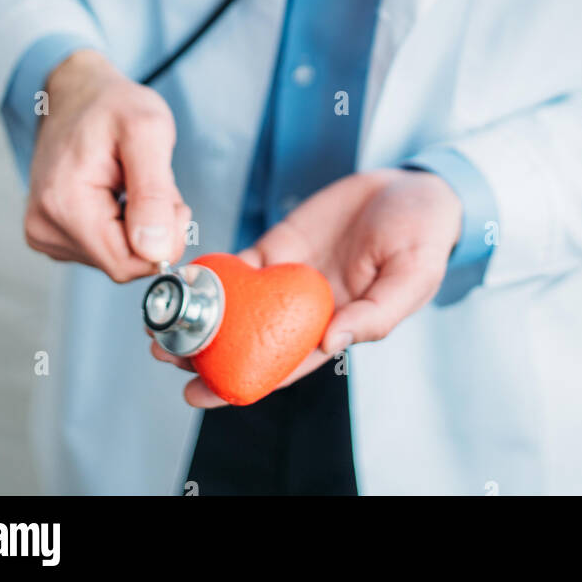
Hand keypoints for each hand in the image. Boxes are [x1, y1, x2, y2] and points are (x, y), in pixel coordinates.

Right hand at [24, 48, 190, 280]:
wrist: (77, 93)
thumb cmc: (112, 105)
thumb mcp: (148, 131)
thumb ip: (154, 193)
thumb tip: (155, 251)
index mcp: (64, 205)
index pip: (126, 264)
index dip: (163, 241)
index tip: (173, 201)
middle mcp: (44, 227)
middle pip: (121, 263)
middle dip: (152, 229)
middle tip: (155, 182)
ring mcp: (44, 233)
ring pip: (114, 257)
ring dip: (138, 225)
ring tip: (132, 180)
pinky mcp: (50, 234)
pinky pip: (101, 248)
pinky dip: (121, 225)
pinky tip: (116, 191)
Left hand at [151, 167, 461, 405]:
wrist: (415, 188)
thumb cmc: (423, 236)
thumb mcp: (413, 275)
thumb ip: (377, 312)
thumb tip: (332, 344)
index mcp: (338, 325)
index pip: (285, 363)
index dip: (245, 381)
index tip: (205, 393)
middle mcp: (306, 308)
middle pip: (249, 339)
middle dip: (206, 352)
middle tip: (164, 355)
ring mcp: (290, 276)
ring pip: (237, 304)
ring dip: (199, 314)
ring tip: (158, 322)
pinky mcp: (281, 244)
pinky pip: (242, 263)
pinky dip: (214, 272)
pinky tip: (185, 278)